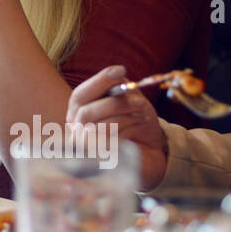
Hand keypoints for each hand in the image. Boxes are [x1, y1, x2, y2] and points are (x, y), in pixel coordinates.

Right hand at [68, 65, 168, 189]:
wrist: (153, 149)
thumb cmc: (136, 122)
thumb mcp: (128, 99)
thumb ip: (118, 88)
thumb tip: (117, 76)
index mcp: (78, 112)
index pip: (79, 96)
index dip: (98, 82)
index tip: (120, 70)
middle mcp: (77, 130)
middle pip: (86, 112)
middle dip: (114, 103)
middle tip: (138, 100)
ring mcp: (87, 148)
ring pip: (98, 128)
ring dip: (124, 116)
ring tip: (142, 112)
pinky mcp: (102, 161)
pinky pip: (110, 143)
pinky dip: (129, 129)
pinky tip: (140, 124)